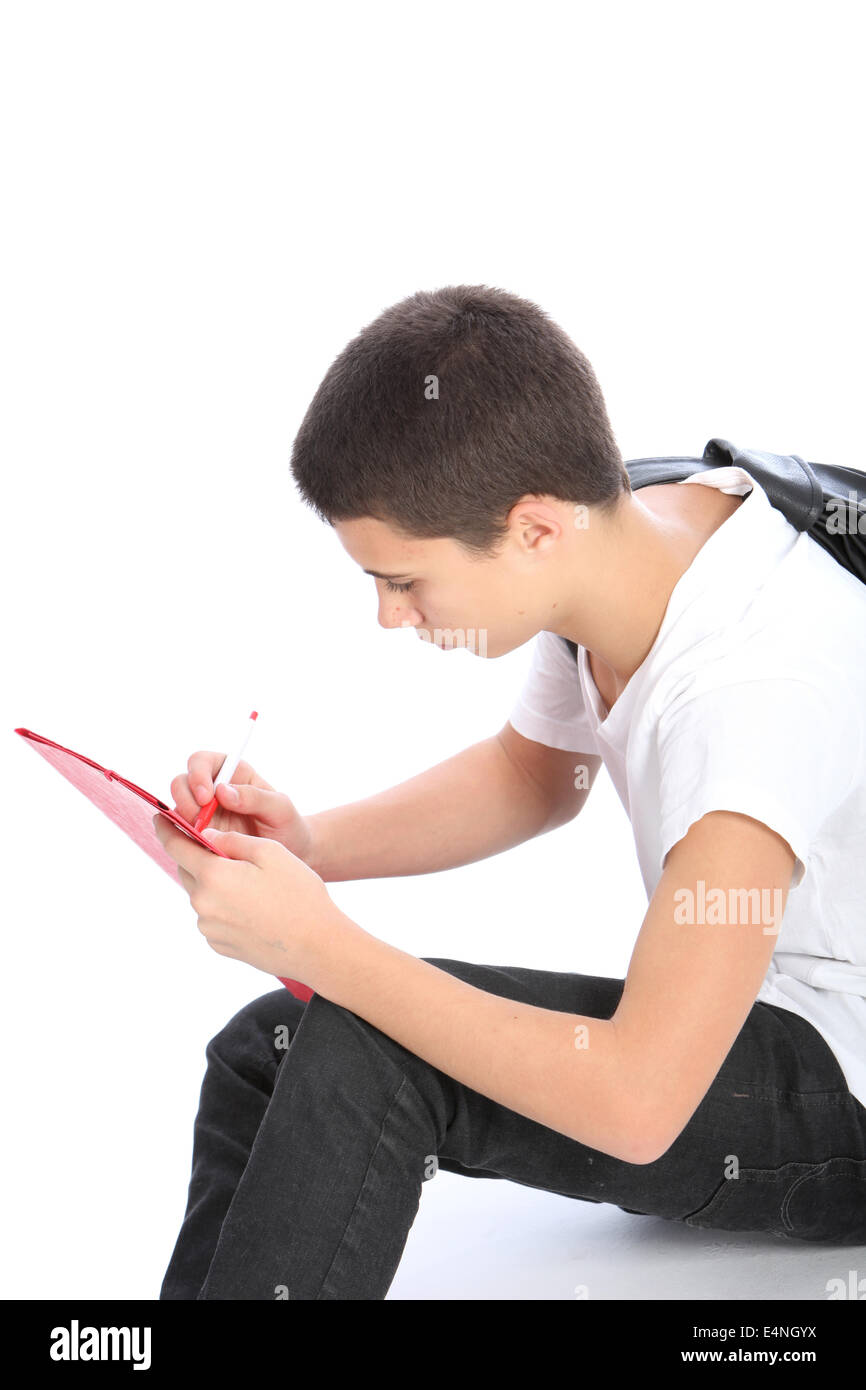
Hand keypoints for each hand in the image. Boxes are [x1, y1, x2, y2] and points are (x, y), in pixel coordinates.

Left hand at [153, 812, 340, 982]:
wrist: (317, 946)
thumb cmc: (299, 895)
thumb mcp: (271, 852)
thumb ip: (233, 840)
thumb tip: (208, 836)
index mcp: (213, 875)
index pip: (177, 846)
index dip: (167, 829)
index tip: (160, 818)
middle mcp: (203, 904)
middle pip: (188, 871)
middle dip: (199, 857)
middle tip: (221, 849)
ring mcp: (210, 928)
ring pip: (202, 895)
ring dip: (215, 884)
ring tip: (250, 885)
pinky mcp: (219, 945)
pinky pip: (213, 917)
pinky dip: (224, 907)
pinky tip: (252, 907)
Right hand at [170, 750, 314, 861]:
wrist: (290, 853)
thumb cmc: (287, 824)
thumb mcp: (280, 808)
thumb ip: (255, 796)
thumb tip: (222, 791)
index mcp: (231, 773)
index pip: (202, 762)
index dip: (198, 775)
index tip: (206, 797)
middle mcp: (211, 790)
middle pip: (181, 783)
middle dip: (185, 799)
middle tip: (199, 820)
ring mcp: (202, 814)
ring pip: (176, 809)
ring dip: (181, 821)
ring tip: (201, 837)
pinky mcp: (198, 836)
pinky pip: (180, 834)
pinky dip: (183, 840)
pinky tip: (197, 849)